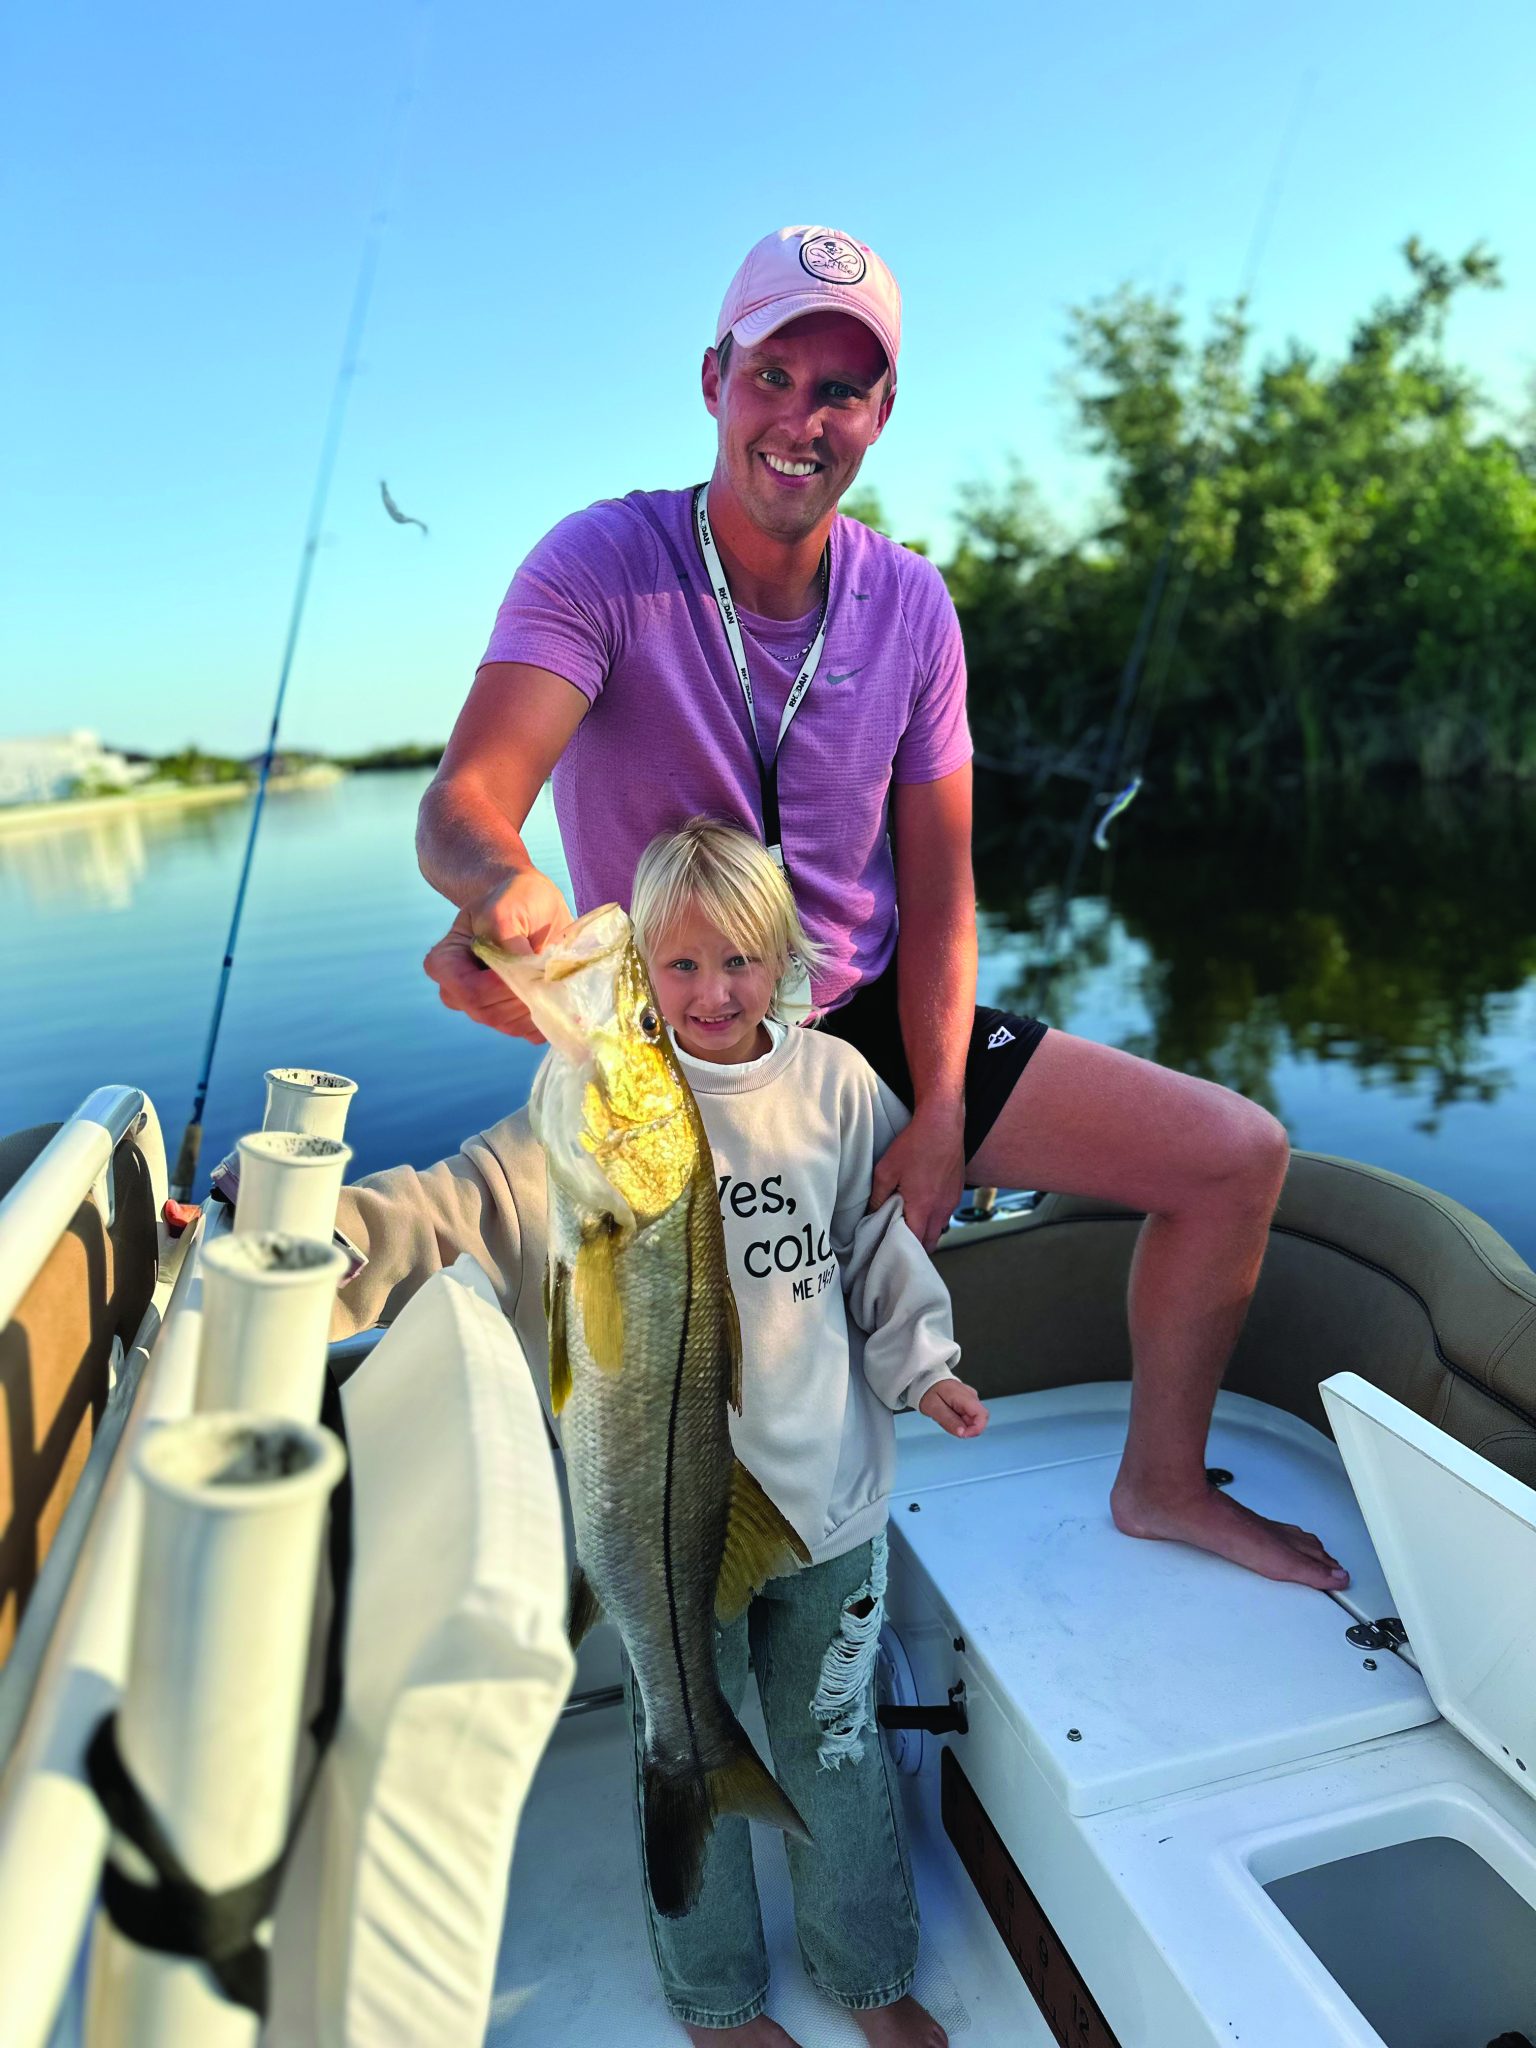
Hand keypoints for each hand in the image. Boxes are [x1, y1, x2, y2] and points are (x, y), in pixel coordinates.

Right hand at [423, 869, 572, 1040]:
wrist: (531, 906)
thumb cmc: (513, 900)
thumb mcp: (505, 907)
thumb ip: (506, 939)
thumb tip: (525, 975)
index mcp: (444, 963)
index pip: (470, 990)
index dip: (503, 986)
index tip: (531, 964)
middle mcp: (458, 993)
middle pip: (490, 1013)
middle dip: (526, 995)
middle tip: (550, 969)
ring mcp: (483, 1010)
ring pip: (511, 1026)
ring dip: (541, 1004)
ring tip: (555, 975)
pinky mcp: (511, 1021)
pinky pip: (529, 1033)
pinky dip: (551, 1015)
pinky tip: (558, 990)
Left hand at [869, 1104, 965, 1250]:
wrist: (942, 1123)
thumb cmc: (915, 1144)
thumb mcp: (886, 1170)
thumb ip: (878, 1197)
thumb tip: (872, 1214)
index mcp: (923, 1207)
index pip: (915, 1243)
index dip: (902, 1250)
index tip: (889, 1250)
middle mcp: (941, 1208)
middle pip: (930, 1242)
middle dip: (915, 1247)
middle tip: (899, 1242)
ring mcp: (952, 1200)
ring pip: (939, 1228)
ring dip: (926, 1231)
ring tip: (909, 1223)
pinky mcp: (957, 1191)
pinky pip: (946, 1213)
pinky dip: (935, 1217)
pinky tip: (922, 1205)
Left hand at [918, 1379, 988, 1437]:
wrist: (927, 1379)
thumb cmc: (929, 1391)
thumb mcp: (934, 1408)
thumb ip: (950, 1421)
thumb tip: (963, 1433)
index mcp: (965, 1396)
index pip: (982, 1415)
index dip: (976, 1429)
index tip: (963, 1435)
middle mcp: (972, 1397)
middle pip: (978, 1420)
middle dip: (964, 1428)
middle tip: (946, 1422)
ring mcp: (971, 1399)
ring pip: (972, 1420)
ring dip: (959, 1424)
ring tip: (944, 1416)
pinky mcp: (968, 1402)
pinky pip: (967, 1416)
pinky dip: (958, 1420)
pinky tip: (947, 1413)